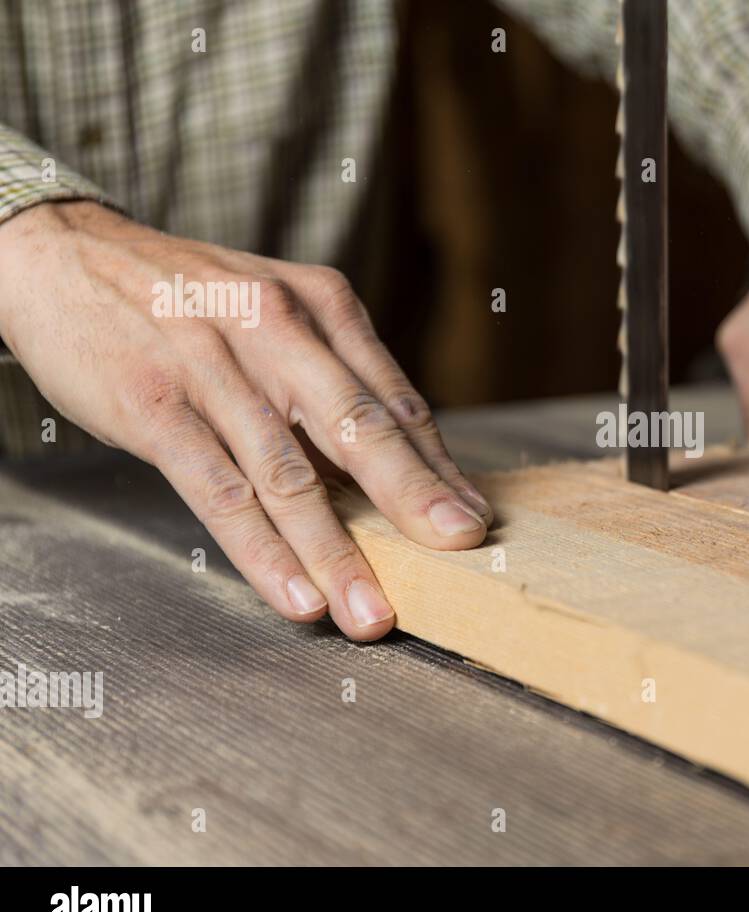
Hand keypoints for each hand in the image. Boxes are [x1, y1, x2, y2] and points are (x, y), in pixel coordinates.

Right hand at [0, 201, 490, 639]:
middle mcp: (278, 329)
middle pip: (359, 428)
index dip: (438, 466)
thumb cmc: (188, 298)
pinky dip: (262, 551)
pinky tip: (296, 593)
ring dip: (336, 552)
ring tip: (370, 610)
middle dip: (414, 499)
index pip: (394, 399)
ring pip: (290, 475)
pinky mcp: (156, 405)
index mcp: (321, 305)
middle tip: (458, 551)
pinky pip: (220, 492)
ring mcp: (214, 367)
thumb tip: (397, 460)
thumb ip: (331, 376)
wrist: (64, 253)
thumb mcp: (275, 309)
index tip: (474, 519)